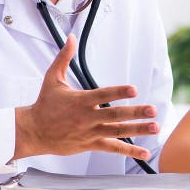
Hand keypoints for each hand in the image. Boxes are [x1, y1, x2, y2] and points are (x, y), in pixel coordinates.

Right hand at [13, 34, 158, 159]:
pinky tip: (144, 152)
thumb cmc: (45, 103)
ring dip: (138, 130)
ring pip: (117, 132)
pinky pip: (112, 148)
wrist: (33, 131)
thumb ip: (64, 57)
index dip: (118, 92)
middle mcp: (86, 117)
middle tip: (152, 110)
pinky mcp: (90, 144)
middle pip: (114, 115)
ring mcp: (90, 132)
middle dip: (135, 113)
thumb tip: (70, 37)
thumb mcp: (52, 78)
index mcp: (80, 100)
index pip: (102, 94)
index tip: (134, 89)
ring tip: (155, 126)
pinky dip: (129, 151)